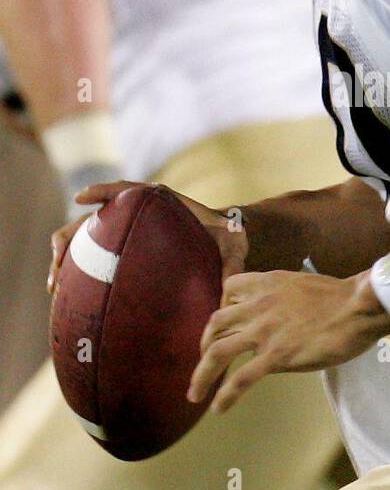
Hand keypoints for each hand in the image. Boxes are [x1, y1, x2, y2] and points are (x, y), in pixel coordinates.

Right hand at [47, 180, 247, 291]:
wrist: (228, 241)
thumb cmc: (230, 239)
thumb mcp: (235, 249)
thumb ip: (233, 268)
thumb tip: (226, 299)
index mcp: (161, 202)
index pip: (126, 190)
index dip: (102, 192)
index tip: (82, 198)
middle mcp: (137, 214)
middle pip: (93, 220)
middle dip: (69, 238)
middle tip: (57, 261)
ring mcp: (127, 232)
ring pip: (86, 242)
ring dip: (66, 260)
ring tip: (54, 288)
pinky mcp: (124, 251)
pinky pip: (95, 259)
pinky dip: (79, 275)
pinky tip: (68, 299)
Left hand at [188, 269, 389, 413]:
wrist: (358, 307)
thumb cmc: (342, 297)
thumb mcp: (303, 285)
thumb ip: (283, 297)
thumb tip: (280, 314)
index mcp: (267, 284)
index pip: (229, 288)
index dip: (223, 305)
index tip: (225, 322)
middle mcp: (258, 306)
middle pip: (215, 324)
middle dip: (204, 344)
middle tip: (205, 360)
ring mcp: (264, 332)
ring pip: (218, 352)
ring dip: (202, 375)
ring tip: (195, 393)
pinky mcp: (275, 356)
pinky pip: (241, 378)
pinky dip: (225, 395)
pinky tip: (218, 408)